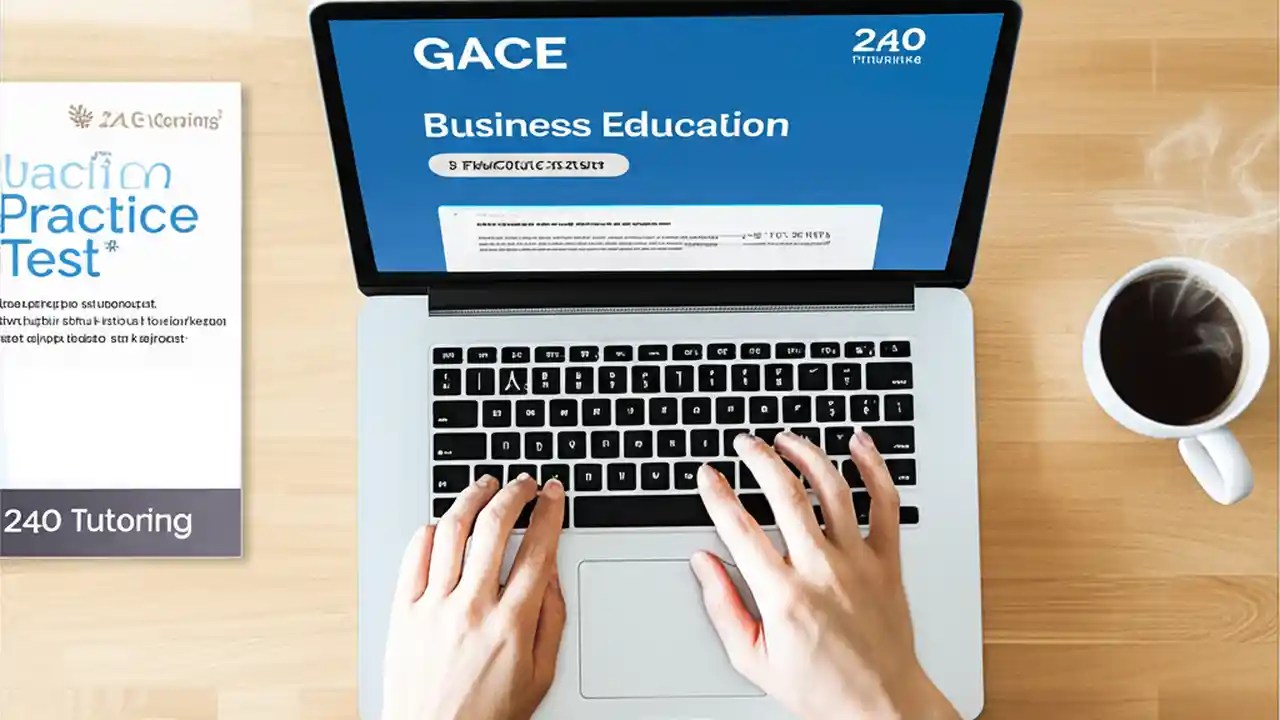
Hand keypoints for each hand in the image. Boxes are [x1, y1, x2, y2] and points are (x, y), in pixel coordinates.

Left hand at [383, 474, 566, 719]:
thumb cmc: (486, 716)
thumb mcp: (540, 675)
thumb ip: (551, 620)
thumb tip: (551, 576)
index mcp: (511, 624)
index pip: (537, 549)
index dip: (550, 512)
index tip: (555, 495)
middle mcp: (471, 608)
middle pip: (494, 527)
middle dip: (514, 494)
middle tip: (523, 484)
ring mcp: (432, 607)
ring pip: (451, 531)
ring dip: (471, 499)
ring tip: (484, 487)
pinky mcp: (403, 612)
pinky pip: (413, 556)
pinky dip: (428, 530)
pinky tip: (442, 523)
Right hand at [692, 431, 958, 719]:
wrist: (881, 707)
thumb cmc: (821, 689)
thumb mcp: (753, 660)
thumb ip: (722, 606)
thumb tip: (703, 564)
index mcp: (783, 596)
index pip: (740, 528)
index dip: (718, 494)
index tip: (708, 475)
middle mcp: (821, 571)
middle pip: (785, 494)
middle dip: (758, 458)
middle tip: (744, 443)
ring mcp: (858, 562)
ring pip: (832, 489)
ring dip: (806, 454)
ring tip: (786, 439)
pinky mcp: (888, 562)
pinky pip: (885, 504)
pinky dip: (875, 468)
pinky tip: (859, 445)